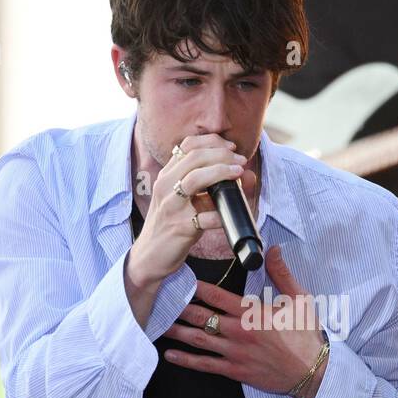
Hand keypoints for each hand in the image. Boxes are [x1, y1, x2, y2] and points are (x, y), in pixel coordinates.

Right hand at [127, 134, 250, 286]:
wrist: (150, 255)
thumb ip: (210, 185)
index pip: (187, 145)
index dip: (212, 142)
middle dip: (222, 155)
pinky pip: (203, 217)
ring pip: (194, 179)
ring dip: (220, 172)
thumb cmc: (172, 225)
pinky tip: (229, 214)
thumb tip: (246, 174)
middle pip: (194, 157)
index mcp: (167, 175)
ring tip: (239, 173)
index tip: (232, 147)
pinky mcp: (180, 227)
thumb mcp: (187, 200)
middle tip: (241, 161)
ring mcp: (171, 206)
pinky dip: (220, 214)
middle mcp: (165, 186)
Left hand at [163, 243, 327, 397]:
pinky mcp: (235, 370)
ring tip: (160, 325)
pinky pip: (205, 365)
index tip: (182, 279)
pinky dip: (187, 360)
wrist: (312, 371)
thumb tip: (273, 250)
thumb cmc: (306, 335)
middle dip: (180, 308)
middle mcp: (239, 331)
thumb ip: (282, 274)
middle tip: (163, 301)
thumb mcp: (299, 299)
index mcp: (252, 312)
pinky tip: (172, 355)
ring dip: (177, 332)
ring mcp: (235, 352)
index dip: (197, 286)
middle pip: (202, 316)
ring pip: (199, 339)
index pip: (217, 294)